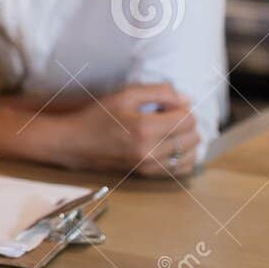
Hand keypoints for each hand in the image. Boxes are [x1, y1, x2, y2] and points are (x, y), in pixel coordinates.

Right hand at [48, 84, 200, 177]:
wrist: (76, 142)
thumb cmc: (98, 115)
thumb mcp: (125, 95)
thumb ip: (159, 92)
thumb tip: (186, 99)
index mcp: (145, 128)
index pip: (187, 119)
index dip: (182, 107)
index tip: (167, 104)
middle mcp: (151, 151)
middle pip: (192, 137)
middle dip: (187, 123)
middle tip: (170, 115)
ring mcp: (150, 166)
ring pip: (191, 155)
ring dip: (188, 141)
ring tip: (173, 130)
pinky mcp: (148, 175)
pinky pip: (180, 169)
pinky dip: (184, 157)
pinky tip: (173, 146)